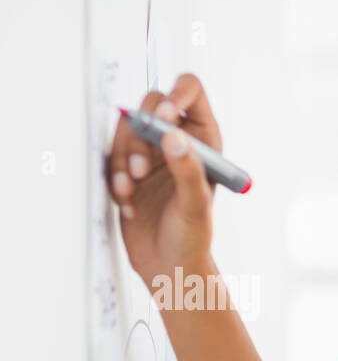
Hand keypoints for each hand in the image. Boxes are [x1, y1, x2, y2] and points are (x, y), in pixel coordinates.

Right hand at [105, 73, 221, 292]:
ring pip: (125, 129)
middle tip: (141, 169)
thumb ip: (188, 169)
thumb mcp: (195, 205)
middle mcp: (178, 141)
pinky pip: (110, 155)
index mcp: (205, 141)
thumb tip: (173, 135)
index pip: (191, 92)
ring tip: (132, 190)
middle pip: (150, 105)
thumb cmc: (192, 238)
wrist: (169, 267)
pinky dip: (114, 178)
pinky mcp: (128, 169)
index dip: (175, 93)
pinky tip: (128, 202)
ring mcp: (151, 153)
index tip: (163, 116)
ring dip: (123, 159)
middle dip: (140, 134)